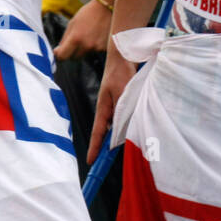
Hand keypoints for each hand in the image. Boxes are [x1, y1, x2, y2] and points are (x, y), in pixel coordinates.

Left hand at [54, 0, 111, 59]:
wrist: (106, 9)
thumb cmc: (87, 14)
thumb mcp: (72, 24)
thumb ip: (64, 39)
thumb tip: (58, 52)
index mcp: (75, 39)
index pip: (63, 56)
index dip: (60, 55)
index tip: (59, 52)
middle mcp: (86, 46)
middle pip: (74, 58)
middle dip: (72, 52)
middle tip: (76, 40)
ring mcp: (96, 48)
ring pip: (85, 55)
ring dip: (84, 49)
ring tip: (89, 35)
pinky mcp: (104, 49)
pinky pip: (95, 52)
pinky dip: (94, 46)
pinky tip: (96, 36)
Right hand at [87, 48, 136, 162]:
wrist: (123, 55)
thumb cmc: (121, 72)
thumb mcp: (122, 94)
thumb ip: (121, 112)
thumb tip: (118, 131)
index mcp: (104, 109)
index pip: (98, 133)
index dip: (95, 148)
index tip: (90, 162)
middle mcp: (107, 110)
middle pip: (105, 134)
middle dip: (104, 149)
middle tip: (102, 165)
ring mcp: (113, 106)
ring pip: (115, 127)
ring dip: (116, 138)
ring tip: (115, 151)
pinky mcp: (121, 102)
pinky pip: (121, 120)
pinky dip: (123, 127)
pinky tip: (130, 131)